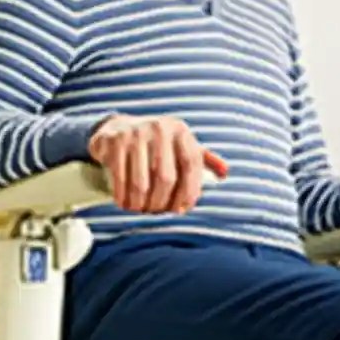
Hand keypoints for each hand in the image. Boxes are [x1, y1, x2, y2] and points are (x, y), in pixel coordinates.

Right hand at [88, 114, 228, 212]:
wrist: (117, 129)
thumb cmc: (156, 145)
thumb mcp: (180, 146)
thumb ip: (203, 159)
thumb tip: (224, 173)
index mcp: (180, 131)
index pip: (191, 165)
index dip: (189, 192)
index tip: (181, 209)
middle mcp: (160, 128)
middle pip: (165, 178)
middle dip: (160, 203)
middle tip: (155, 211)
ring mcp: (135, 133)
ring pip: (141, 183)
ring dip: (140, 204)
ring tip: (139, 209)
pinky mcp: (114, 142)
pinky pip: (120, 179)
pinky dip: (123, 197)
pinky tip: (125, 203)